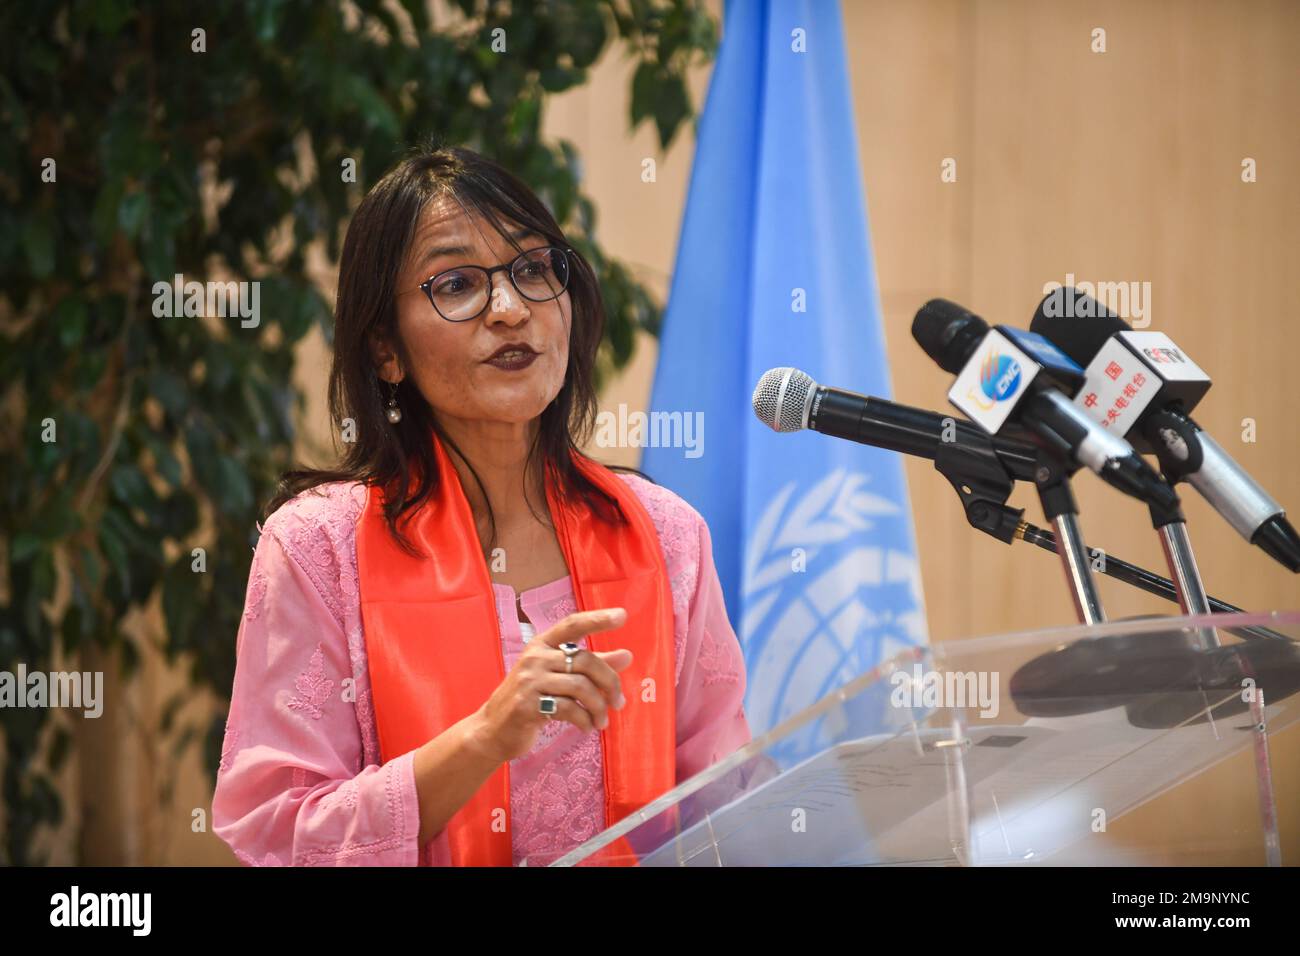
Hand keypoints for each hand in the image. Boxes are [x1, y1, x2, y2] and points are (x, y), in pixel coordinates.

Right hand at [470, 607, 632, 764]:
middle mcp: (535, 657)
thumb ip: (592, 666)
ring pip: (580, 686)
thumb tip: (627, 655)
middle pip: (585, 660)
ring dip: (598, 707)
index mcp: (542, 644)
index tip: (622, 616)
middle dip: (609, 682)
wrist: (493, 730)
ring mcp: (530, 681)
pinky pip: (569, 709)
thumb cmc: (531, 699)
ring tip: (601, 721)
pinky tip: (586, 726)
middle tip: (618, 703)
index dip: (597, 619)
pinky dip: (584, 720)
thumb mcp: (559, 677)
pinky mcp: (528, 705)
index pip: (572, 625)